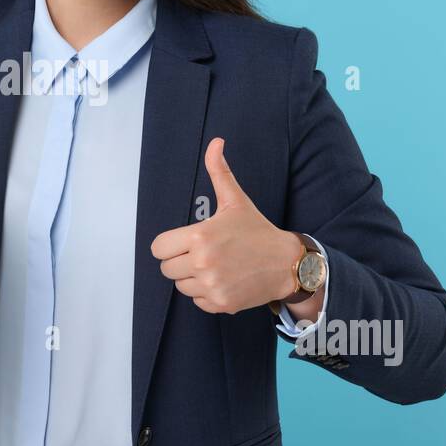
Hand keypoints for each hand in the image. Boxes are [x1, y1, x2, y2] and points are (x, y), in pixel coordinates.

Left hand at [151, 137, 303, 314]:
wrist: (286, 264)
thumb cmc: (257, 230)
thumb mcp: (235, 200)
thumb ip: (219, 171)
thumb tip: (216, 142)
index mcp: (200, 236)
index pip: (159, 248)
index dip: (168, 245)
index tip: (184, 242)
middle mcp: (203, 263)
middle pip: (167, 269)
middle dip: (179, 261)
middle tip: (202, 253)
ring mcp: (212, 285)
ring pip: (180, 286)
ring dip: (192, 278)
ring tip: (214, 266)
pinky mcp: (220, 303)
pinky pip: (196, 301)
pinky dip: (205, 294)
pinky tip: (223, 280)